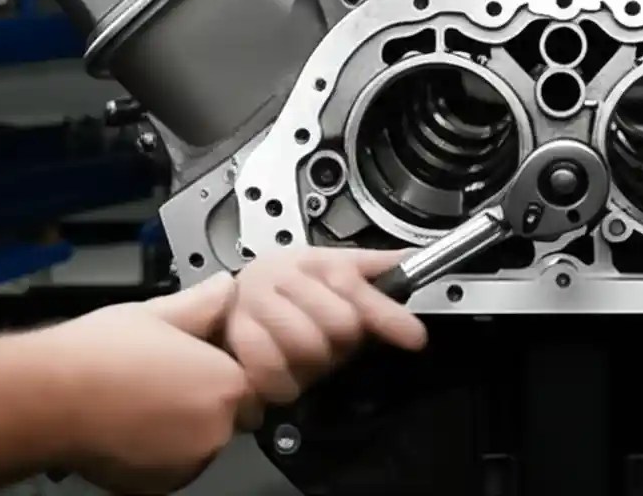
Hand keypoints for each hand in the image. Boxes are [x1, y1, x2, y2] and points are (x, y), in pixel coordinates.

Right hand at [41, 273, 253, 493]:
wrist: (43, 399)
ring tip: (141, 401)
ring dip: (182, 427)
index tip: (196, 363)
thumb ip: (203, 303)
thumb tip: (225, 289)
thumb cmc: (93, 357)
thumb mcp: (156, 313)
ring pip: (199, 441)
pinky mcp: (160, 486)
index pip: (248, 382)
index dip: (221, 369)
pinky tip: (130, 425)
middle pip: (226, 414)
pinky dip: (159, 453)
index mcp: (225, 383)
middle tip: (163, 380)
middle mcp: (215, 429)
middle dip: (203, 399)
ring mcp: (188, 462)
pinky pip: (173, 466)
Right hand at [224, 248, 427, 404]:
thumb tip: (413, 260)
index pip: (357, 287)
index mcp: (315, 261)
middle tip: (331, 346)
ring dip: (311, 365)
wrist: (227, 296)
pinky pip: (269, 369)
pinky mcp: (233, 336)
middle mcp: (284, 278)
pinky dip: (282, 381)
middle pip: (339, 324)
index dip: (389, 316)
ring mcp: (255, 305)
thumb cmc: (286, 286)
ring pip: (305, 348)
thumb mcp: (331, 267)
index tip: (415, 337)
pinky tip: (284, 374)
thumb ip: (375, 269)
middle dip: (341, 345)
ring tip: (305, 359)